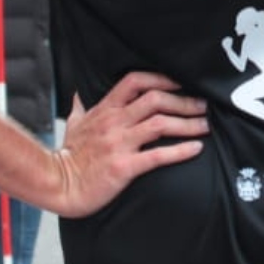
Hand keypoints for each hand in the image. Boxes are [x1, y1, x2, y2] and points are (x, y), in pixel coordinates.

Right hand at [51, 72, 209, 216]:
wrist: (57, 184)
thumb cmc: (67, 156)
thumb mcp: (72, 125)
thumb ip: (80, 108)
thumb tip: (79, 94)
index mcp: (105, 110)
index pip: (136, 81)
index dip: (162, 79)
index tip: (181, 83)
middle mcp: (114, 122)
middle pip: (156, 100)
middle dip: (184, 101)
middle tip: (203, 106)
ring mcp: (120, 143)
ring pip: (161, 124)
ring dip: (188, 124)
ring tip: (205, 126)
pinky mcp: (124, 167)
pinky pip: (158, 155)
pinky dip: (180, 151)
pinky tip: (196, 149)